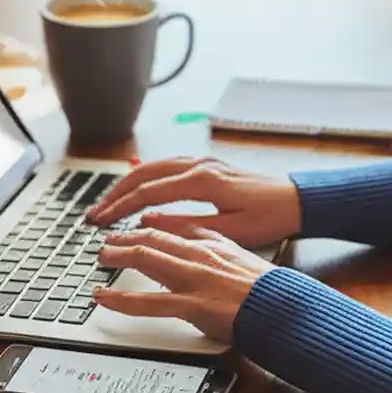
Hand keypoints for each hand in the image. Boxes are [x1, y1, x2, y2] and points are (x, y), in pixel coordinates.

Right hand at [87, 157, 301, 247]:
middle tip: (95, 213)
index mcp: (203, 181)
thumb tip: (148, 222)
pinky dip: (146, 177)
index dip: (120, 208)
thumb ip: (186, 226)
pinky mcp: (208, 165)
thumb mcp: (228, 231)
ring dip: (128, 183)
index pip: (148, 192)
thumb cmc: (269, 218)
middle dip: (116, 193)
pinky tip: (137, 188)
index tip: (101, 221)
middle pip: (144, 174)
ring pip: (154, 166)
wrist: (296, 200)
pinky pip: (167, 166)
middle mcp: (199, 165)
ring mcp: (203, 162)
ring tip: (108, 203)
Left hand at [92, 224, 274, 342]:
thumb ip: (218, 245)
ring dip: (118, 256)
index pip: (172, 227)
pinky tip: (102, 297)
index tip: (135, 227)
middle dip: (125, 237)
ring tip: (101, 258)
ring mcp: (193, 278)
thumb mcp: (242, 254)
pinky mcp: (190, 304)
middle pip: (153, 238)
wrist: (283, 306)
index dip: (148, 226)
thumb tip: (202, 238)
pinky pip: (147, 302)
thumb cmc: (266, 287)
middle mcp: (199, 255)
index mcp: (212, 242)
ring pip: (146, 258)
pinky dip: (119, 299)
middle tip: (108, 241)